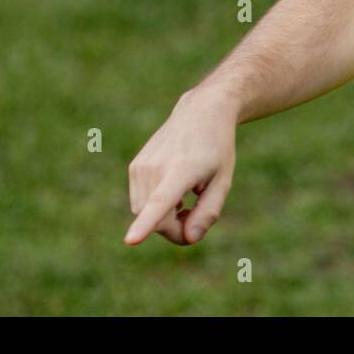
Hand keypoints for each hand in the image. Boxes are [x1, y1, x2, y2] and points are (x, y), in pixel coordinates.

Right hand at [124, 88, 237, 246]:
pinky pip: (139, 202)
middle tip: (196, 219)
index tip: (130, 241)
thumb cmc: (216, 149)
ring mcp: (141, 165)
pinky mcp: (135, 166)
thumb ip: (208, 212)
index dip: (146, 224)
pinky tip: (174, 194)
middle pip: (156, 219)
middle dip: (175, 229)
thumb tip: (189, 239)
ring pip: (143, 212)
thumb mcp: (223, 181)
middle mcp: (156, 166)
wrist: (201, 112)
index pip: (161, 201)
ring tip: (188, 203)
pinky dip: (154, 207)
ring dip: (164, 219)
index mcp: (182, 169)